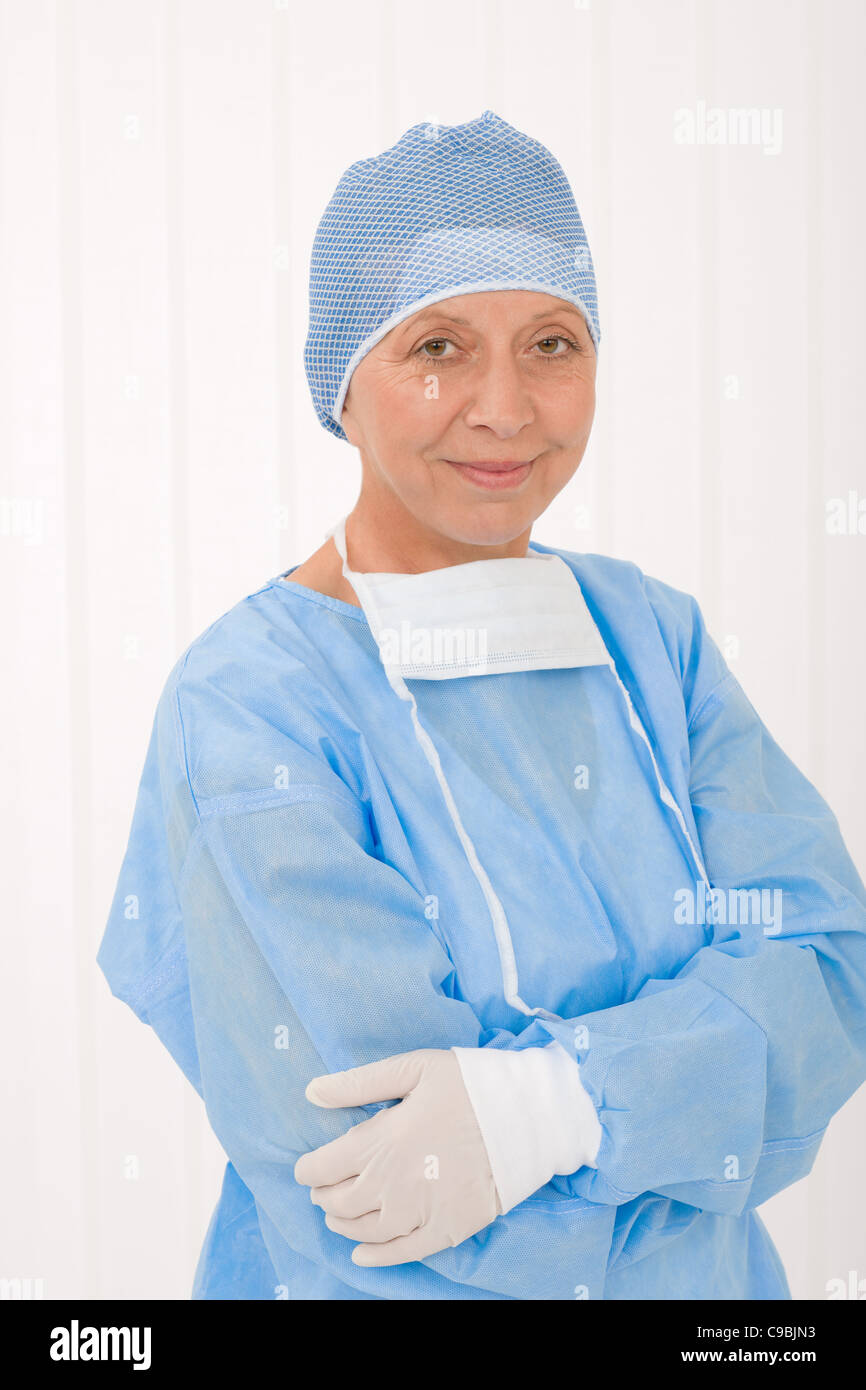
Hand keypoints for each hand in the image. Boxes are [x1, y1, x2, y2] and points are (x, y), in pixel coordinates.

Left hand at [294, 1048, 501, 1266]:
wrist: (530, 1115)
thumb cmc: (471, 1084)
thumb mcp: (414, 1068)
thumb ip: (359, 1083)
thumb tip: (312, 1093)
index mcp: (381, 1141)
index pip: (322, 1168)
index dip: (308, 1170)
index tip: (308, 1168)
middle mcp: (392, 1183)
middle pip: (339, 1203)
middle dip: (324, 1197)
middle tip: (323, 1190)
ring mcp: (420, 1211)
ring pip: (364, 1230)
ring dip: (343, 1225)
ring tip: (338, 1217)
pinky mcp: (447, 1229)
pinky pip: (402, 1253)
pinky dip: (376, 1257)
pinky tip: (362, 1255)